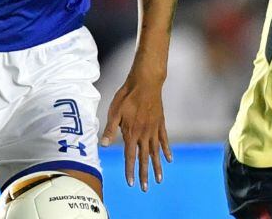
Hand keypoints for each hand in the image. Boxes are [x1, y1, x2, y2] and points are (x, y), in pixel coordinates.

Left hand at [100, 74, 171, 190]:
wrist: (146, 82)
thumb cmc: (127, 95)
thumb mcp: (114, 111)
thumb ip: (110, 129)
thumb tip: (102, 145)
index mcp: (132, 132)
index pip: (130, 156)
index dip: (130, 170)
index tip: (131, 183)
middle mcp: (144, 134)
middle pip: (144, 158)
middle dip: (144, 174)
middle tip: (145, 188)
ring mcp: (154, 129)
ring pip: (156, 152)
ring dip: (157, 167)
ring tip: (159, 180)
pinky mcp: (160, 123)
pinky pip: (164, 140)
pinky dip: (166, 150)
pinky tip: (169, 159)